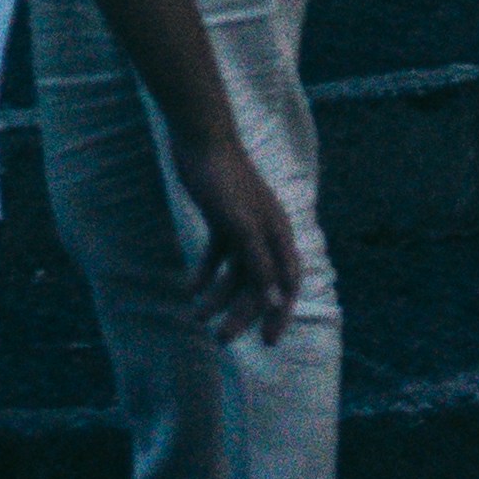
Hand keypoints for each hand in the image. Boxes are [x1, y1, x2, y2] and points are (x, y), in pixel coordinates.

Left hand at [175, 120, 305, 343]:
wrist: (199, 137)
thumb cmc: (223, 180)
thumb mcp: (240, 226)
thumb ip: (258, 263)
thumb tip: (274, 303)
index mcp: (278, 234)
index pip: (287, 283)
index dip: (280, 313)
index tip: (267, 342)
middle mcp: (264, 233)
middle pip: (258, 283)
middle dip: (242, 313)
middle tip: (222, 340)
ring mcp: (243, 225)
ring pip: (235, 272)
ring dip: (218, 296)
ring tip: (198, 318)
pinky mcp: (222, 218)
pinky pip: (217, 255)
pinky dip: (205, 273)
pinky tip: (190, 289)